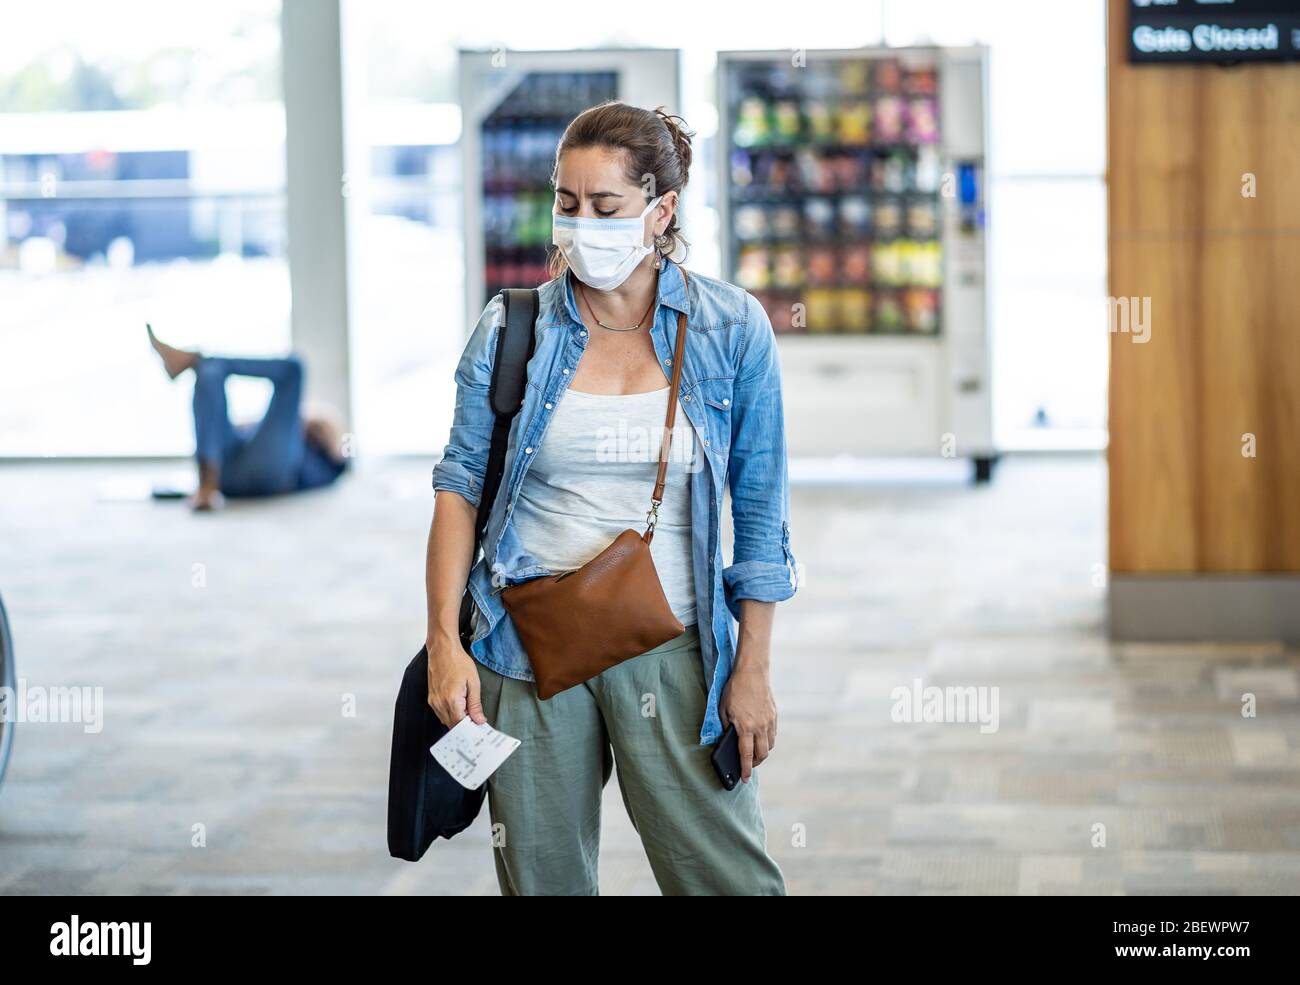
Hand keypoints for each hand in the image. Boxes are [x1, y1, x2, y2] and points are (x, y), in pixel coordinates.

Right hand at [426, 633, 486, 729]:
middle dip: (464, 725)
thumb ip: (475, 704)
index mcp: (451, 700)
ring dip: (457, 720)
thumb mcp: (473, 682)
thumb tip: (479, 720)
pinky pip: (441, 713)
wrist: (443, 650)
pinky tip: (459, 706)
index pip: (461, 724)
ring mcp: (434, 701)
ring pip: (446, 720)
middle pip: (452, 725)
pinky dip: (450, 714)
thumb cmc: (458, 662)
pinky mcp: (431, 698)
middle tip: (476, 719)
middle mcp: (440, 703)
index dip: (471, 727)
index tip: (479, 727)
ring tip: (468, 711)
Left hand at [719, 662, 777, 782]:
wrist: (752, 673)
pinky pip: (773, 734)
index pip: (746, 755)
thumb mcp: (723, 709)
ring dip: (762, 752)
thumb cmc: (734, 690)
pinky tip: (760, 738)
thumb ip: (726, 727)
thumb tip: (728, 740)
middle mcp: (760, 727)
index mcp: (745, 727)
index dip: (745, 769)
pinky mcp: (774, 715)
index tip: (745, 779)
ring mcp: (769, 721)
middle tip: (748, 765)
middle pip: (762, 754)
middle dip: (755, 763)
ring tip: (754, 753)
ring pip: (769, 745)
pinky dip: (767, 740)